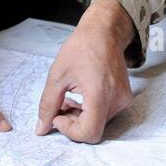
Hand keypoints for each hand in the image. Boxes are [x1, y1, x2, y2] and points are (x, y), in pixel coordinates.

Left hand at [36, 0, 134, 143]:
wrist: (104, 33)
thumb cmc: (81, 48)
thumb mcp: (57, 76)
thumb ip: (48, 105)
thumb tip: (41, 129)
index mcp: (100, 94)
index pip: (90, 133)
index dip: (70, 131)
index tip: (58, 116)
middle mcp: (117, 100)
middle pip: (92, 130)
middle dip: (72, 122)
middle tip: (60, 104)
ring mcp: (123, 100)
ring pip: (98, 124)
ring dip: (79, 117)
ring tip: (69, 97)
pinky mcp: (124, 98)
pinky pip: (104, 115)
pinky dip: (89, 111)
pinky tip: (80, 96)